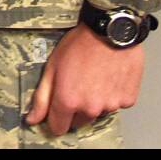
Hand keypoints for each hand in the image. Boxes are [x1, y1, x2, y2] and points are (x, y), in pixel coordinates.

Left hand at [25, 23, 144, 136]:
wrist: (110, 32)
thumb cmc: (79, 45)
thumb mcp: (52, 67)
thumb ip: (42, 97)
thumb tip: (32, 119)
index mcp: (69, 101)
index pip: (58, 127)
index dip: (55, 120)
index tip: (56, 111)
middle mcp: (91, 108)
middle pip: (79, 121)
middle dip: (76, 108)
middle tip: (77, 84)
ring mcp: (111, 105)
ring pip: (99, 111)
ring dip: (95, 100)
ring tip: (94, 76)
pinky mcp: (128, 100)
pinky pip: (117, 103)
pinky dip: (112, 94)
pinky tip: (108, 77)